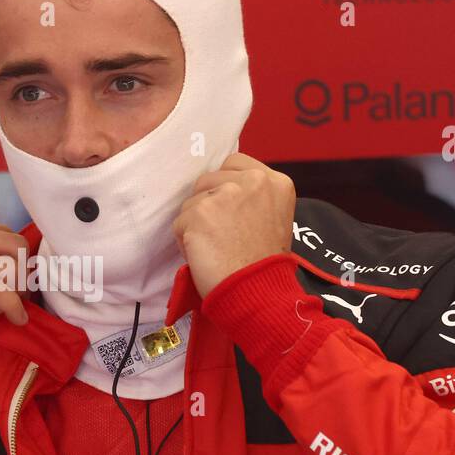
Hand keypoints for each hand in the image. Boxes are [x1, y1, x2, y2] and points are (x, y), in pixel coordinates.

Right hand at [0, 208, 30, 329]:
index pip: (3, 233)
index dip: (16, 259)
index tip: (13, 283)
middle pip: (13, 247)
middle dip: (24, 274)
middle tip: (20, 297)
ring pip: (8, 267)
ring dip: (18, 293)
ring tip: (9, 311)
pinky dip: (13, 305)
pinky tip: (16, 318)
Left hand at [171, 153, 294, 297]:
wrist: (258, 291)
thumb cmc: (265, 264)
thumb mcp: (274, 218)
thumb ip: (252, 198)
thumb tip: (221, 192)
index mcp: (275, 181)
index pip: (234, 163)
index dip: (225, 185)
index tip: (227, 209)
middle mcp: (253, 181)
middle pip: (208, 179)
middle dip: (208, 204)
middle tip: (222, 234)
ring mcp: (225, 194)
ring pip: (192, 201)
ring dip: (196, 224)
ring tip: (215, 248)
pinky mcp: (200, 212)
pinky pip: (180, 223)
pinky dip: (186, 242)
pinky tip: (205, 256)